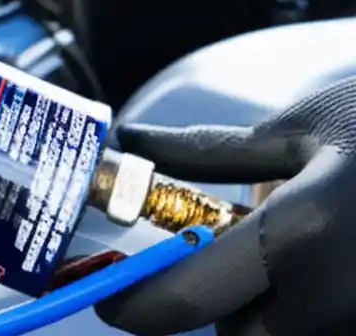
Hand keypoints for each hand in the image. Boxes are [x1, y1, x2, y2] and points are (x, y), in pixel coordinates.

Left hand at [95, 76, 355, 335]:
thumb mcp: (299, 127)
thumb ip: (205, 152)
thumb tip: (133, 143)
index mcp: (299, 235)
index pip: (185, 300)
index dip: (134, 305)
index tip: (109, 297)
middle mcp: (336, 296)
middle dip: (213, 314)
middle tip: (212, 273)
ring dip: (265, 315)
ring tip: (290, 259)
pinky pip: (328, 330)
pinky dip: (307, 313)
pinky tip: (323, 271)